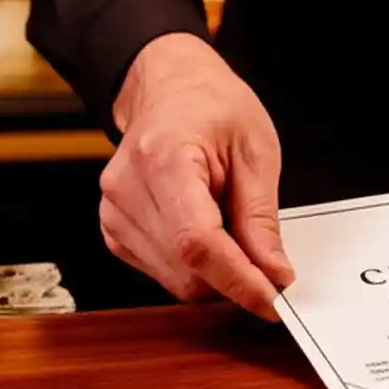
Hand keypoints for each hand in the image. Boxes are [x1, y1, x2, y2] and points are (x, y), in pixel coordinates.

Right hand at [98, 33, 294, 320]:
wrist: (170, 88)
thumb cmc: (213, 107)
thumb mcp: (256, 152)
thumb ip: (261, 219)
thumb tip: (274, 274)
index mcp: (164, 160)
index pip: (198, 243)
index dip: (238, 280)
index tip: (273, 300)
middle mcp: (127, 190)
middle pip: (186, 269)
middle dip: (235, 279)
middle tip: (270, 265)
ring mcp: (114, 212)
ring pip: (175, 280)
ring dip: (216, 274)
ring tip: (231, 226)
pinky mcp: (114, 230)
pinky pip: (163, 272)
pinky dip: (195, 268)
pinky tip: (207, 231)